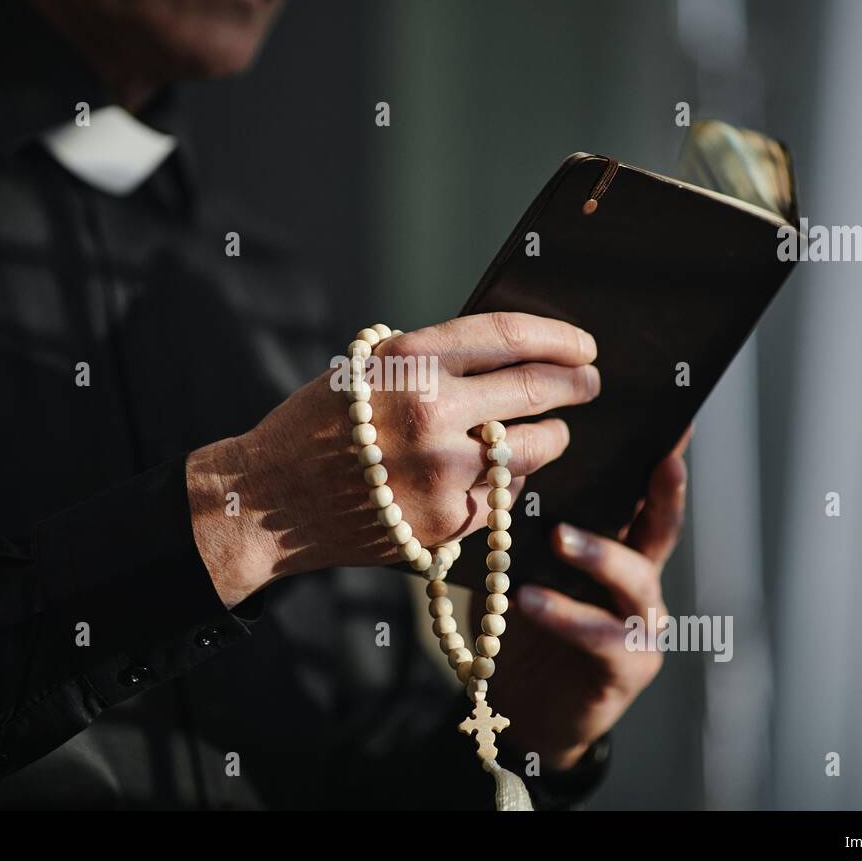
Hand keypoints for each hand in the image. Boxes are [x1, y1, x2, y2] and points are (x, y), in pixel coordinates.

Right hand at [186, 312, 600, 606]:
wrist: (271, 501)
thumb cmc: (319, 425)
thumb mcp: (368, 369)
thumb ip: (434, 359)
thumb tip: (516, 352)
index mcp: (410, 363)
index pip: (510, 336)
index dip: (559, 337)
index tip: (585, 345)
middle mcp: (432, 414)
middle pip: (538, 390)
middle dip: (576, 385)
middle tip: (590, 384)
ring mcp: (443, 474)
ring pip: (535, 450)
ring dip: (552, 437)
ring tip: (551, 432)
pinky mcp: (447, 524)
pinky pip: (505, 496)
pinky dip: (508, 483)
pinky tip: (493, 475)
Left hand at [487, 428, 690, 770]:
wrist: (524, 707)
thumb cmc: (526, 623)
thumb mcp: (530, 565)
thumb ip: (538, 525)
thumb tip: (517, 463)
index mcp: (623, 550)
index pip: (644, 498)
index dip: (662, 461)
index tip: (674, 420)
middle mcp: (642, 583)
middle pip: (662, 530)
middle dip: (666, 494)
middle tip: (661, 461)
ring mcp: (641, 626)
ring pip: (635, 581)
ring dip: (599, 555)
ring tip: (559, 537)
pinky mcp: (627, 665)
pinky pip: (600, 635)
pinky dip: (564, 614)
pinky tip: (529, 600)